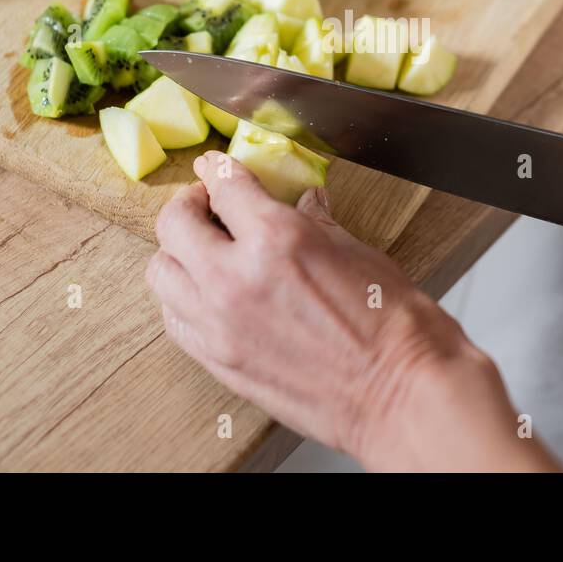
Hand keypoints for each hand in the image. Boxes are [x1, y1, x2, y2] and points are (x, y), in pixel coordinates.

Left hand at [147, 150, 554, 469]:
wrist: (401, 394)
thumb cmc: (393, 327)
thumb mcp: (357, 252)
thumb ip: (318, 223)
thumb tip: (306, 204)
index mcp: (277, 238)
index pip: (223, 184)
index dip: (216, 169)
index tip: (214, 168)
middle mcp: (235, 277)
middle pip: (175, 223)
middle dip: (188, 204)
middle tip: (207, 203)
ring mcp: (220, 324)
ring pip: (161, 271)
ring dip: (177, 252)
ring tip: (201, 249)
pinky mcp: (219, 361)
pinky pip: (174, 320)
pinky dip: (181, 299)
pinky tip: (204, 293)